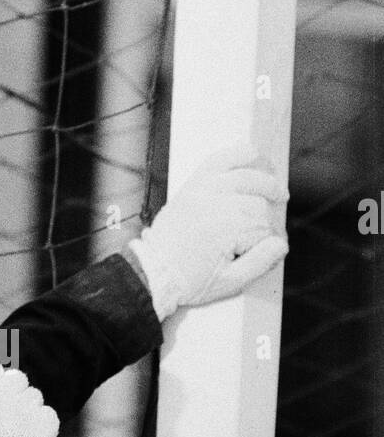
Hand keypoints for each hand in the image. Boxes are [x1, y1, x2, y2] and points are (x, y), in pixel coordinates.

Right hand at [0, 359, 59, 436]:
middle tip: (3, 417)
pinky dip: (40, 426)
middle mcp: (0, 390)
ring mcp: (24, 406)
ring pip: (32, 395)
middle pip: (14, 378)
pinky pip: (47, 414)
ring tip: (14, 434)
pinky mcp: (43, 424)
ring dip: (25, 410)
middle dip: (10, 394)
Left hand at [128, 150, 288, 319]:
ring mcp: (203, 190)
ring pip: (246, 176)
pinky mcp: (194, 184)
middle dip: (270, 217)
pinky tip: (256, 156)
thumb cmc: (190, 280)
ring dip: (267, 183)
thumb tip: (281, 244)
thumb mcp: (228, 283)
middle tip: (271, 232)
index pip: (265, 227)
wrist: (154, 270)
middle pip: (258, 203)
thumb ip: (258, 264)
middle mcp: (215, 205)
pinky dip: (240, 154)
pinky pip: (221, 159)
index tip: (273, 249)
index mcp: (225, 230)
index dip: (274, 238)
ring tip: (279, 193)